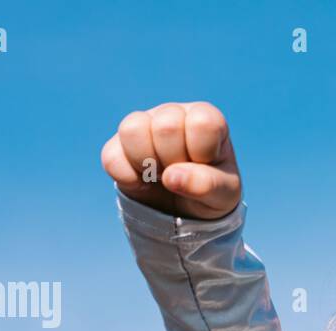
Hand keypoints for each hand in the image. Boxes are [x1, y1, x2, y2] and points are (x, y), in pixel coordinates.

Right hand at [101, 101, 242, 219]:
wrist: (185, 212)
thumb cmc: (211, 193)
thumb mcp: (224, 195)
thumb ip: (207, 185)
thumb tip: (171, 177)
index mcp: (206, 118)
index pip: (202, 123)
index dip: (201, 153)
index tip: (205, 165)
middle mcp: (173, 113)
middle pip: (166, 126)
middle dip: (175, 161)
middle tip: (181, 173)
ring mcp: (143, 125)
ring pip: (132, 130)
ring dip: (147, 163)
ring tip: (159, 175)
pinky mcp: (117, 145)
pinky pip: (111, 156)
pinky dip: (127, 177)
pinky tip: (142, 182)